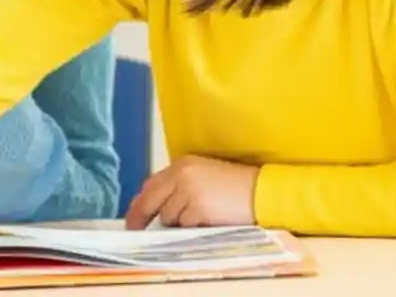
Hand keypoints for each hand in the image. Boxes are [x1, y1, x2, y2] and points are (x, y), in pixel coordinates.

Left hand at [124, 156, 259, 228]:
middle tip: (136, 230)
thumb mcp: (203, 177)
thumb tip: (157, 208)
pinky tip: (208, 221)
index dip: (138, 204)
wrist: (264, 191)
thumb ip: (179, 186)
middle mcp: (181, 174)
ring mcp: (189, 191)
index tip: (131, 218)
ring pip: (169, 218)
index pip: (150, 185)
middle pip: (150, 201)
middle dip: (141, 218)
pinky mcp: (198, 208)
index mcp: (181, 164)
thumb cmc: (237, 187)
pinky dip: (193, 228)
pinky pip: (185, 226)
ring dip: (179, 223)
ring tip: (201, 217)